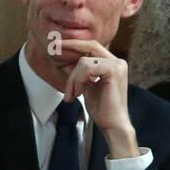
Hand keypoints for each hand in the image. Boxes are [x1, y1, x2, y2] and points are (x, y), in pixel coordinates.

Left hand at [56, 39, 137, 158]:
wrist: (112, 124)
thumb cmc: (102, 109)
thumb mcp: (86, 87)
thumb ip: (80, 75)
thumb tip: (65, 63)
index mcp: (113, 64)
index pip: (92, 47)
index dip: (75, 44)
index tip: (57, 45)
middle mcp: (117, 62)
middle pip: (90, 45)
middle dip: (70, 45)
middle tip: (52, 48)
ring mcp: (117, 65)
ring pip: (84, 61)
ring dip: (73, 79)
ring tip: (72, 95)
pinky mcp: (114, 71)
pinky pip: (87, 68)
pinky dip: (78, 81)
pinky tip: (79, 94)